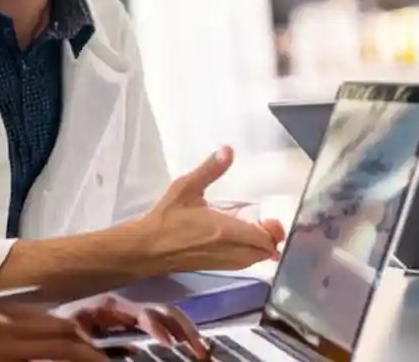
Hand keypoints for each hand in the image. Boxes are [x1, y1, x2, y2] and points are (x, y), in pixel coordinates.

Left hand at [0, 309, 105, 361]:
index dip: (91, 357)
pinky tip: (44, 344)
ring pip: (43, 319)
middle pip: (59, 326)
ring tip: (78, 353)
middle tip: (100, 359)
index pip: (63, 346)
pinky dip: (43, 330)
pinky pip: (23, 318)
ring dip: (65, 335)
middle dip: (86, 343)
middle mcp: (3, 322)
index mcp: (5, 343)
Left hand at [58, 295, 208, 359]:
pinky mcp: (134, 323)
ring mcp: (133, 314)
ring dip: (187, 331)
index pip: (144, 313)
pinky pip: (161, 325)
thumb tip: (127, 352)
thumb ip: (93, 346)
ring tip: (202, 351)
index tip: (168, 344)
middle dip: (185, 329)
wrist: (51, 323)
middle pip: (165, 311)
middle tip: (201, 350)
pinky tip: (188, 348)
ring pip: (168, 317)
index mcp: (114, 306)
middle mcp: (128, 307)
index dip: (157, 327)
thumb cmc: (61, 325)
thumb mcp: (74, 334)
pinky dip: (178, 334)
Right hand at [137, 146, 285, 271]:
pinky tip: (240, 241)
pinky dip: (247, 255)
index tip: (271, 218)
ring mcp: (221, 262)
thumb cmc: (166, 218)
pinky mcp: (213, 268)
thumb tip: (229, 149)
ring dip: (259, 249)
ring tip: (256, 231)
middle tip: (266, 222)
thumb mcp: (186, 188)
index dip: (272, 231)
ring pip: (252, 261)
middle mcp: (228, 250)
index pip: (262, 239)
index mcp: (225, 230)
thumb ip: (210, 169)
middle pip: (262, 252)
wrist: (146, 249)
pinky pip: (240, 265)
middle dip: (269, 239)